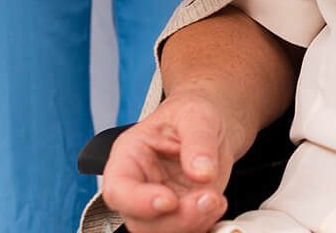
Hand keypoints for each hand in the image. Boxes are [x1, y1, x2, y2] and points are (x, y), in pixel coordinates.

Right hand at [99, 91, 242, 232]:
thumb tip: (201, 171)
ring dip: (193, 224)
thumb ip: (198, 140)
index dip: (139, 202)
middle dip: (176, 219)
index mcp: (129, 156)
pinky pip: (188, 231)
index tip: (169, 200)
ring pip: (163, 232)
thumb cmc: (192, 114)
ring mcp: (159, 204)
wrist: (210, 126)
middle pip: (141, 221)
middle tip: (207, 199)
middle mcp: (139, 185)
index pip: (119, 190)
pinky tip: (217, 207)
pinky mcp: (181, 215)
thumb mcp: (196, 114)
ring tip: (216, 199)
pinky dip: (205, 226)